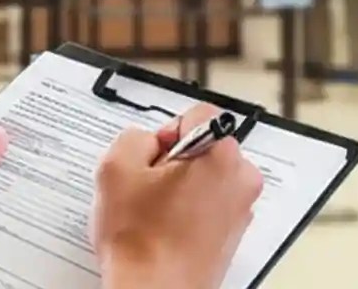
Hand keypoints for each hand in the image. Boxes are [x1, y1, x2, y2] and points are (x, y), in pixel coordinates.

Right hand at [93, 105, 263, 288]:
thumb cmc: (141, 242)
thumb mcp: (116, 168)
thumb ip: (134, 136)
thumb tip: (148, 141)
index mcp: (220, 154)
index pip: (196, 115)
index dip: (165, 133)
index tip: (152, 158)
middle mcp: (240, 178)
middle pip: (204, 146)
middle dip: (174, 161)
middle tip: (148, 188)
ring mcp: (240, 208)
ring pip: (205, 177)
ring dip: (181, 187)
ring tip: (155, 213)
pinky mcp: (232, 232)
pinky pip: (208, 204)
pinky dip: (189, 210)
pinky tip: (165, 228)